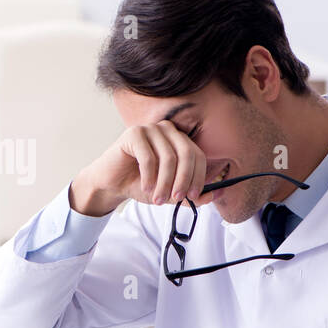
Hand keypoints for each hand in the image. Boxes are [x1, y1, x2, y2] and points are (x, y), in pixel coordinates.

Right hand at [70, 119, 212, 216]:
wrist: (112, 184)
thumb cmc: (140, 184)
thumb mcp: (169, 193)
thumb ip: (191, 196)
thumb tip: (215, 196)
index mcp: (179, 140)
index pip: (198, 155)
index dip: (198, 177)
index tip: (192, 197)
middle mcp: (167, 130)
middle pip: (186, 153)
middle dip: (183, 180)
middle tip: (176, 199)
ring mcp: (150, 129)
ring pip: (168, 157)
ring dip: (164, 183)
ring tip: (157, 198)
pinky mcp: (133, 133)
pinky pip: (148, 157)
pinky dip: (149, 177)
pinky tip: (145, 187)